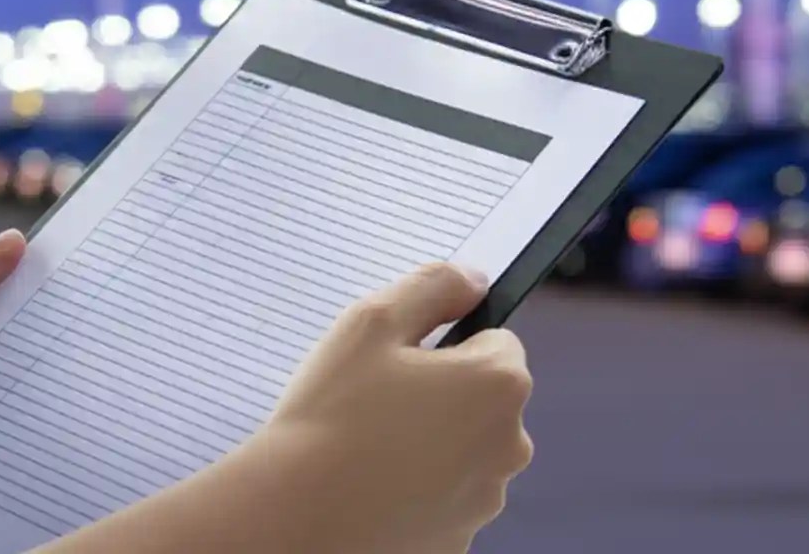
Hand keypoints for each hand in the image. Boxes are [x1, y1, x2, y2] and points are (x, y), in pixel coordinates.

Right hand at [39, 263, 532, 553]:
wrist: (297, 516)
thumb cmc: (331, 413)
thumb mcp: (372, 321)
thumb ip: (433, 286)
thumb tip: (475, 280)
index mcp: (499, 383)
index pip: (496, 339)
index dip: (445, 343)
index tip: (402, 360)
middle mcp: (510, 444)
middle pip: (484, 397)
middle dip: (442, 392)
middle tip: (378, 400)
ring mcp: (487, 497)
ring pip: (463, 448)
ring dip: (430, 440)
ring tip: (368, 444)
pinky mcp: (459, 537)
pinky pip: (444, 494)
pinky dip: (416, 487)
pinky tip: (371, 483)